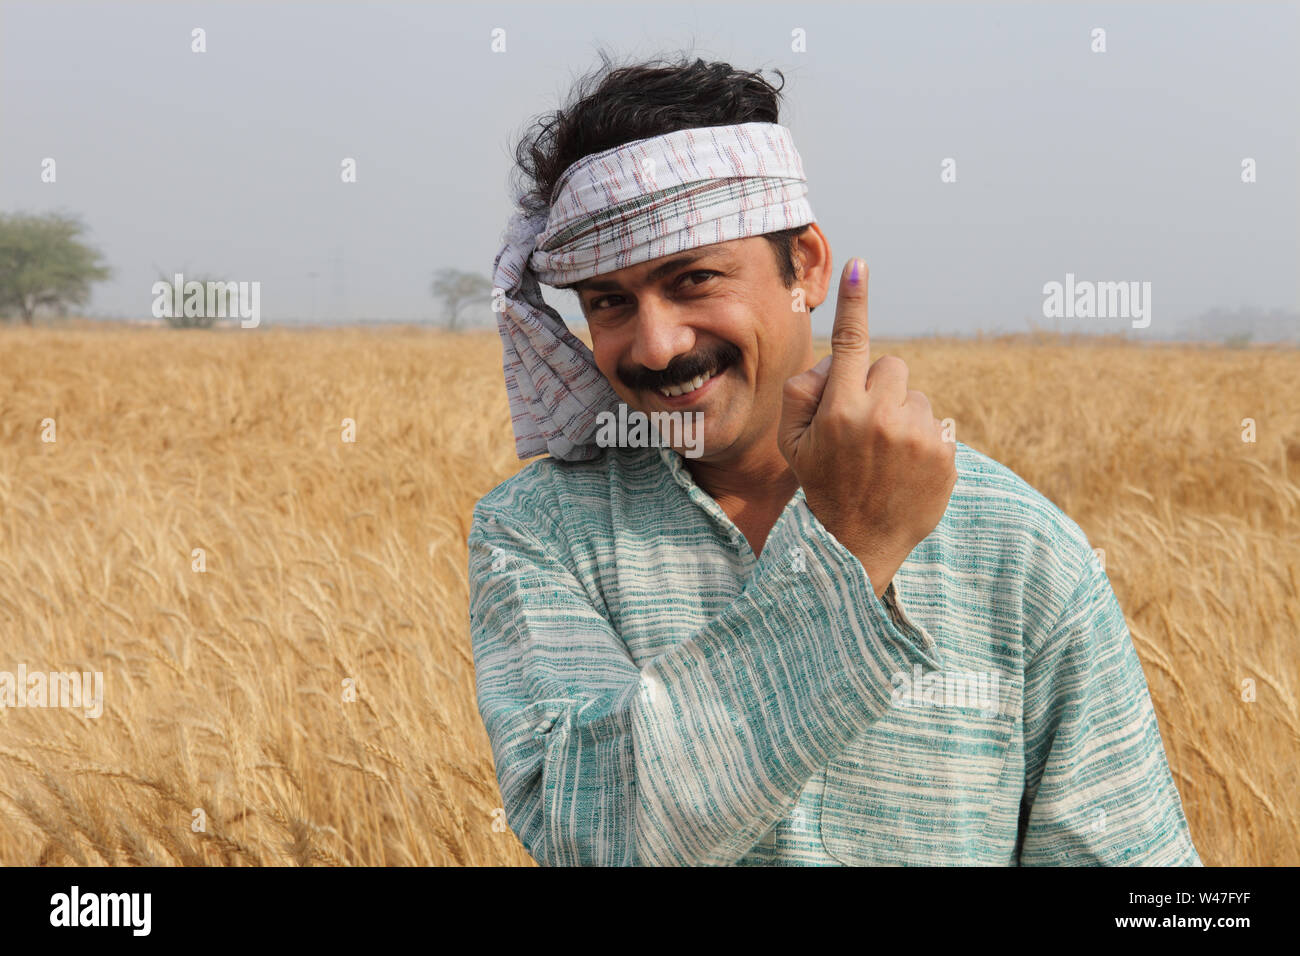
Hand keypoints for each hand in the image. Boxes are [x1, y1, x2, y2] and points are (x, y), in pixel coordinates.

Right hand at [778, 257, 956, 596]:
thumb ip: (803, 390)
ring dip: (902, 416)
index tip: (859, 265)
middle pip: (893, 367)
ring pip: (916, 397)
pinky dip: (923, 441)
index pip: (850, 343)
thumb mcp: (791, 441)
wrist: (856, 546)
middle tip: (863, 427)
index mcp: (839, 410)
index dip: (854, 302)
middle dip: (879, 388)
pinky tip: (906, 470)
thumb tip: (837, 361)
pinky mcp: (945, 454)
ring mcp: (917, 436)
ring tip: (885, 457)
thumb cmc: (820, 484)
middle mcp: (880, 418)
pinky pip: (937, 424)